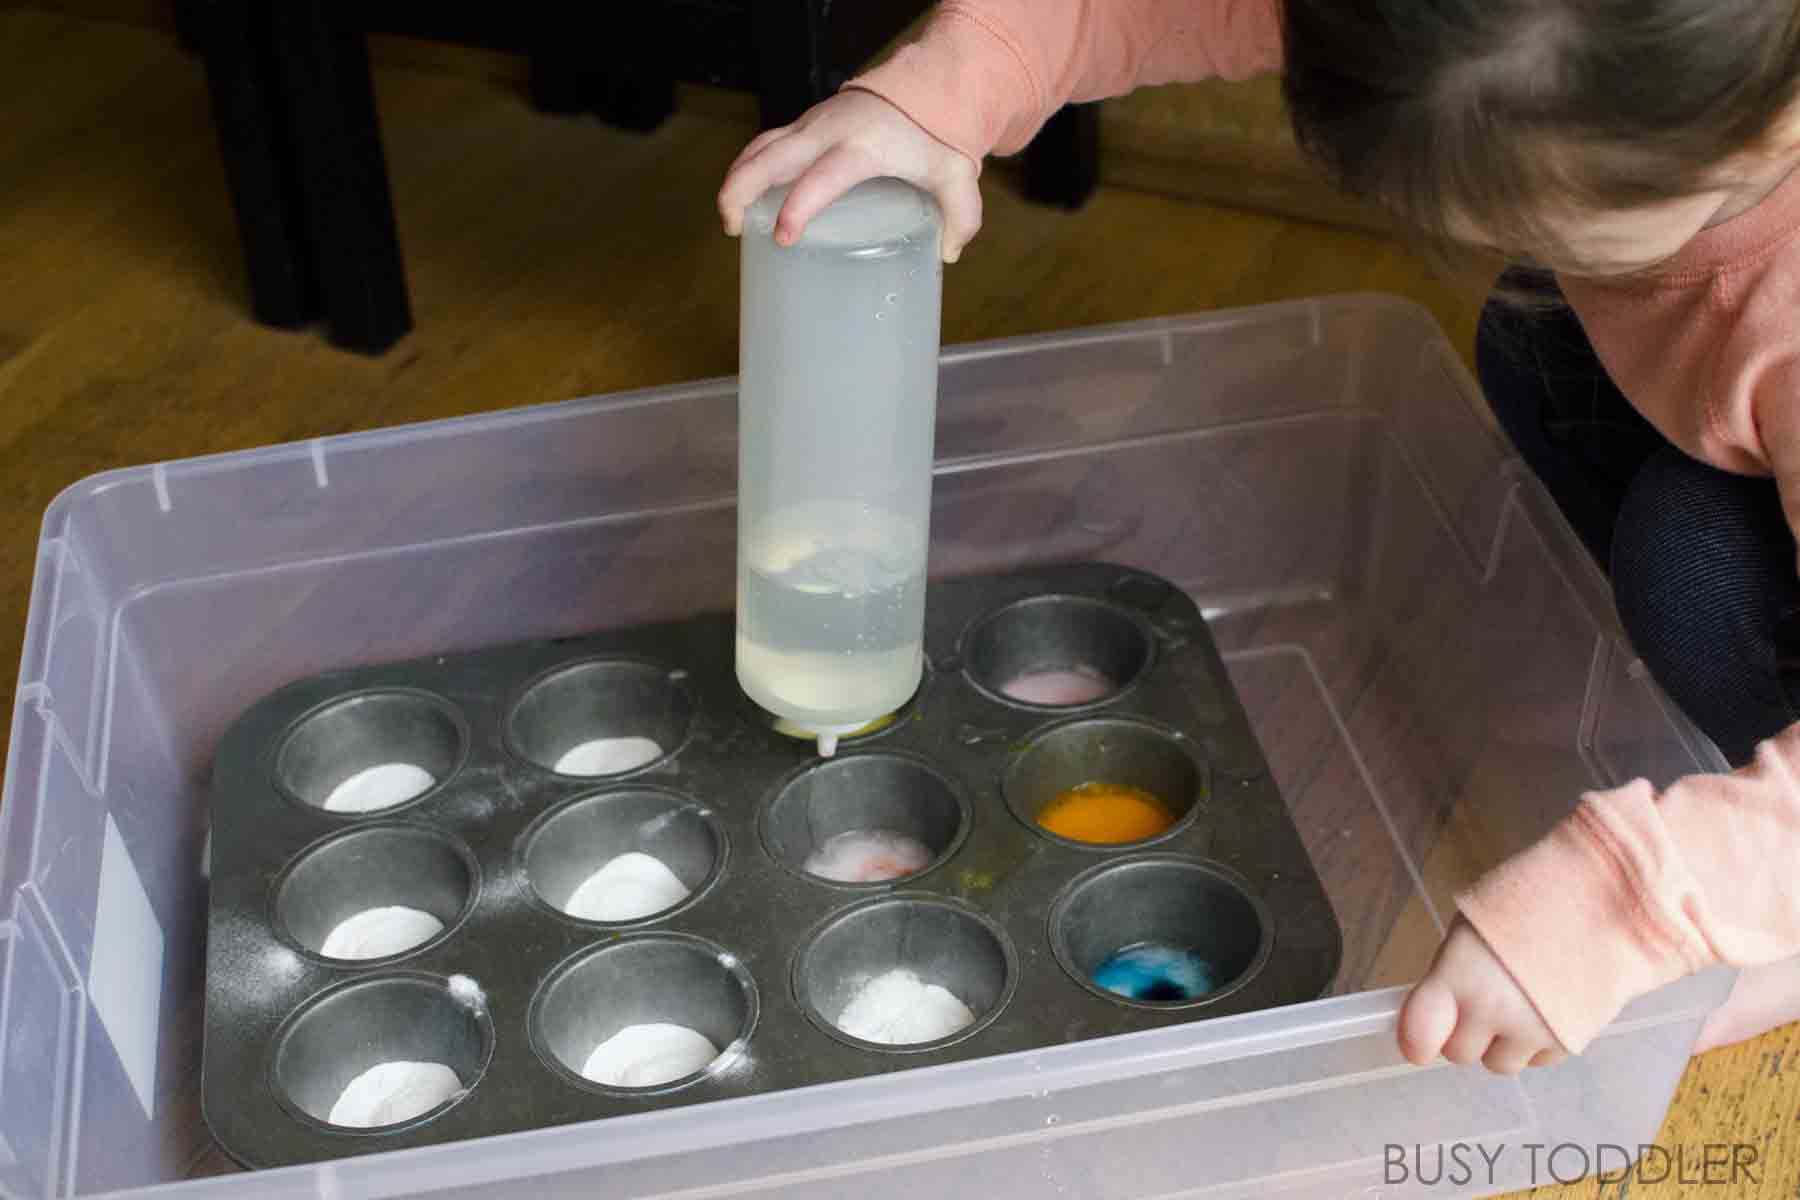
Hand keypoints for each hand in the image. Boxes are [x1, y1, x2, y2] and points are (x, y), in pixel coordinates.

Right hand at [717, 90, 982, 262]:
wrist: (922, 85)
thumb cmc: (935, 133)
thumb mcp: (956, 173)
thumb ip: (960, 216)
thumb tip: (947, 255)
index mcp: (862, 145)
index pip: (821, 177)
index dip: (798, 206)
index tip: (784, 237)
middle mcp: (828, 131)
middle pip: (771, 156)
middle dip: (741, 189)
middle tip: (733, 229)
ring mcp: (812, 125)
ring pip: (761, 147)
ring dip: (737, 178)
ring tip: (731, 220)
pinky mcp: (805, 126)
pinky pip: (767, 144)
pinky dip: (748, 168)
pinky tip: (744, 197)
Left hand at [1398, 916, 1567, 1074]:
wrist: (1593, 900)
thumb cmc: (1523, 906)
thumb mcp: (1468, 932)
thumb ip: (1447, 980)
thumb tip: (1433, 1020)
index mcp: (1457, 975)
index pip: (1419, 1036)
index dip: (1417, 1043)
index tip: (1420, 1042)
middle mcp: (1492, 1010)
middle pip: (1459, 1053)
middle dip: (1465, 1034)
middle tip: (1480, 1003)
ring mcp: (1532, 1030)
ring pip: (1500, 1064)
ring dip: (1502, 1044)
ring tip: (1517, 1004)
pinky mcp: (1569, 1041)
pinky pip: (1538, 1062)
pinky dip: (1536, 1044)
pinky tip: (1545, 1008)